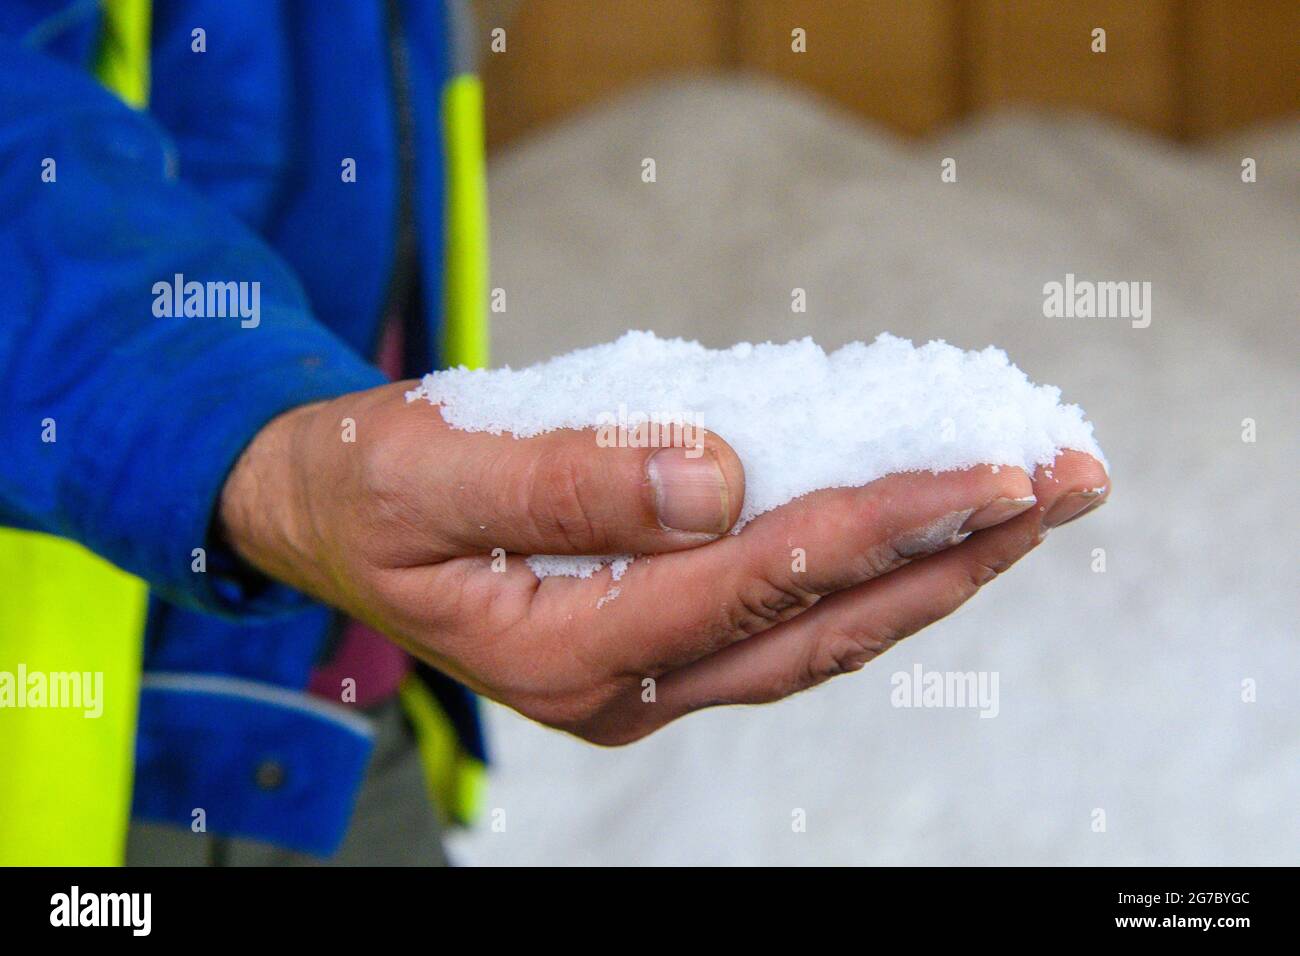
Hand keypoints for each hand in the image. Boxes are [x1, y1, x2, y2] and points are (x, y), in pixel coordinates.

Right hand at [220, 381, 1108, 743]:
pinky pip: (780, 620)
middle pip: (823, 624)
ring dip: (928, 572)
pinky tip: (920, 539)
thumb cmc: (360, 489)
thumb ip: (566, 478)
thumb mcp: (431, 470)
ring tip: (1024, 510)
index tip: (996, 469)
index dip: (886, 520)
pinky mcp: (651, 640)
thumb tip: (718, 473)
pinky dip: (861, 576)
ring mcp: (644, 673)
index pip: (763, 580)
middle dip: (953, 555)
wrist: (316, 515)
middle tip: (1066, 485)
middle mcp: (627, 683)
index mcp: (571, 649)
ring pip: (816, 634)